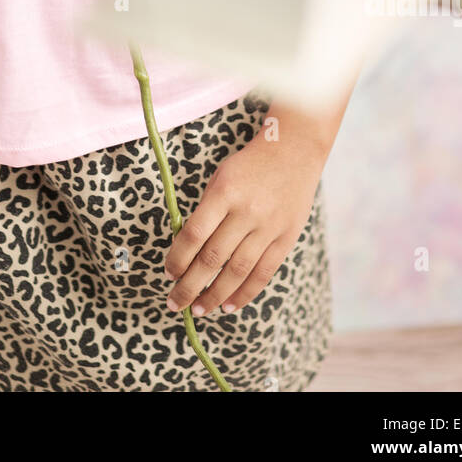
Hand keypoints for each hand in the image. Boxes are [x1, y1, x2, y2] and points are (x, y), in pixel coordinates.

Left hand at [163, 119, 325, 317]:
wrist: (293, 150)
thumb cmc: (248, 166)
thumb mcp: (220, 178)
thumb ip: (206, 212)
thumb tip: (186, 250)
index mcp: (225, 193)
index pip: (194, 234)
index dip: (178, 259)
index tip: (168, 273)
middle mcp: (246, 212)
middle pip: (213, 258)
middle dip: (190, 286)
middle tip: (174, 302)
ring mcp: (268, 227)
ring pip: (237, 272)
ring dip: (214, 296)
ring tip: (198, 310)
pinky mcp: (286, 238)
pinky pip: (263, 273)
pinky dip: (245, 294)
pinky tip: (229, 306)